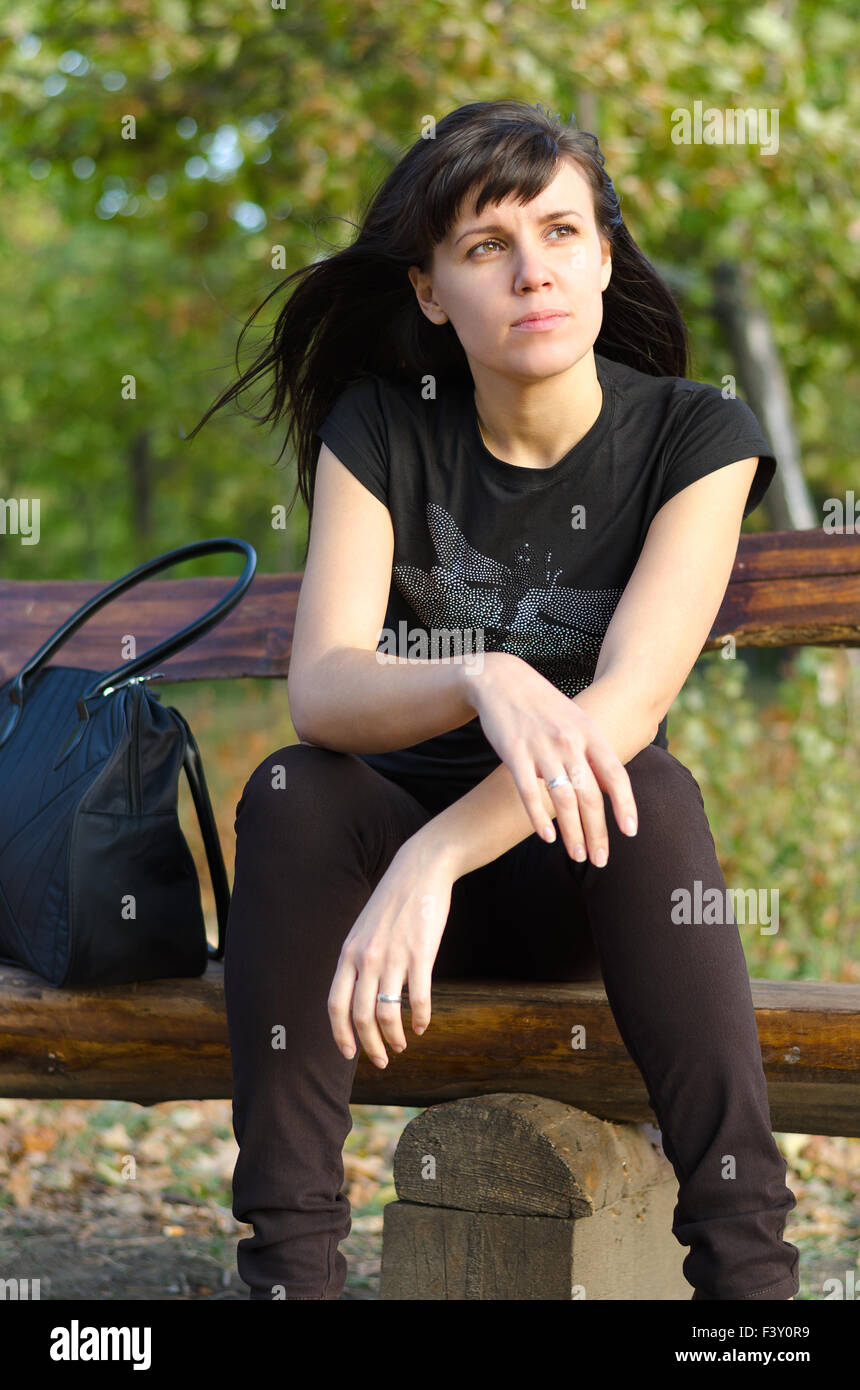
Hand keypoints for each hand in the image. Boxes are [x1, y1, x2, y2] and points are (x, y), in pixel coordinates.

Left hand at [327, 837, 454, 1068]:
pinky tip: (423, 1026)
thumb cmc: (393, 901)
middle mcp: (367, 958)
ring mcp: (394, 957)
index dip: (340, 1035)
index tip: (349, 1054)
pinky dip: (421, 1019)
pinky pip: (418, 999)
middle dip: (370, 1046)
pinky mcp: (421, 954)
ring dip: (394, 1037)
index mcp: (348, 954)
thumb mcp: (363, 929)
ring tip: (402, 1045)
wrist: (420, 869)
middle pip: (360, 1017)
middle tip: (383, 1060)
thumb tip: (358, 995)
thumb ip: (358, 959)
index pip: (335, 1005)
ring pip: (387, 1013)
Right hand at [465, 651, 638, 866]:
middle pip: (590, 795)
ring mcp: (541, 747)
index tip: (630, 832)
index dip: (625, 806)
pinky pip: (528, 793)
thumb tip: (611, 785)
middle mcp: (569, 741)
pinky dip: (539, 818)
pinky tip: (547, 838)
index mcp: (589, 733)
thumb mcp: (576, 720)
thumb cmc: (543, 706)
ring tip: (578, 857)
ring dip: (573, 833)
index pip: (615, 775)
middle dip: (598, 833)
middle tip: (601, 861)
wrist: (502, 680)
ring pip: (563, 799)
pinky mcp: (514, 753)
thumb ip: (593, 750)